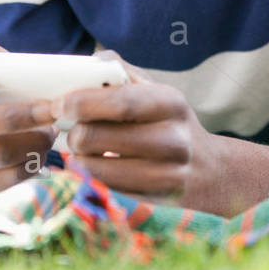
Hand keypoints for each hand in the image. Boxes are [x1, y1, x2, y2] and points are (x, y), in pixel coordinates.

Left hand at [58, 52, 220, 207]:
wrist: (210, 172)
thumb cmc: (169, 123)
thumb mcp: (155, 91)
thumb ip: (120, 71)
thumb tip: (85, 64)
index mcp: (170, 103)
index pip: (118, 102)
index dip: (80, 103)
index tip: (58, 105)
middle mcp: (173, 140)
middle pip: (96, 138)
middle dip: (75, 134)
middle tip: (73, 132)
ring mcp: (165, 176)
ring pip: (94, 170)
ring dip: (79, 161)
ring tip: (86, 153)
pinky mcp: (153, 205)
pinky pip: (104, 193)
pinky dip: (92, 182)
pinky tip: (100, 172)